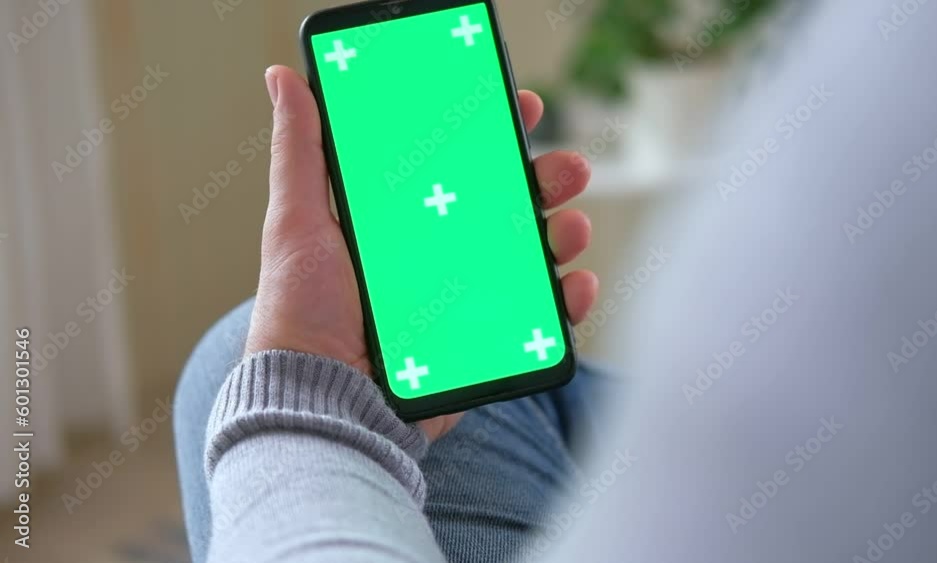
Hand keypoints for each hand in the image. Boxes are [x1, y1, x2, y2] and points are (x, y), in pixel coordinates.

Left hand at [245, 65, 598, 440]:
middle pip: (509, 205)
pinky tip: (574, 286)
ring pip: (534, 255)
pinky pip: (539, 317)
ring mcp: (468, 297)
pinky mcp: (485, 342)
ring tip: (569, 228)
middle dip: (546, 180)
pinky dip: (567, 299)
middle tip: (566, 170)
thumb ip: (301, 151)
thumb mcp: (297, 221)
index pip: (461, 164)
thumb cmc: (302, 312)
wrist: (321, 398)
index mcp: (406, 219)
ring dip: (563, 233)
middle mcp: (442, 254)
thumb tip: (283, 78)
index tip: (520, 105)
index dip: (494, 133)